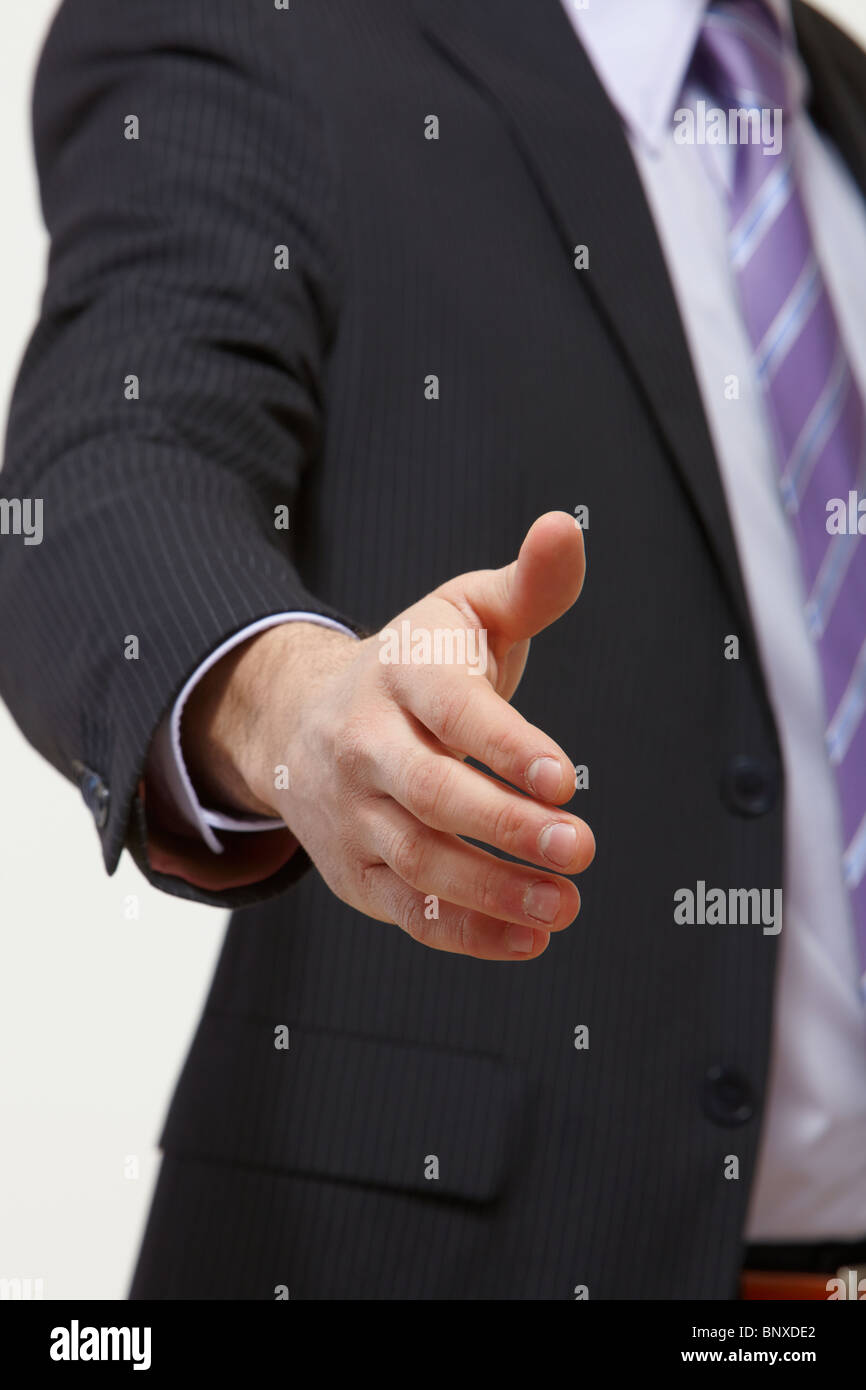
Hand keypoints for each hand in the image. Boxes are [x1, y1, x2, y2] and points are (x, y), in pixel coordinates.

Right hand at [184, 511, 593, 959]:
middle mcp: (365, 744)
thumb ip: (528, 583)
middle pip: (431, 792)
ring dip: (495, 891)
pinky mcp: (354, 870)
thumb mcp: (463, 611)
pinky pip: (407, 912)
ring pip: (419, 862)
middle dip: (505, 826)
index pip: (452, 709)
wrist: (300, 719)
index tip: (563, 777)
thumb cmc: (412, 666)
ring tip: (566, 902)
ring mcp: (353, 814)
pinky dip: (467, 932)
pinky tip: (530, 936)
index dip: (506, 744)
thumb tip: (566, 526)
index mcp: (400, 673)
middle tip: (580, 847)